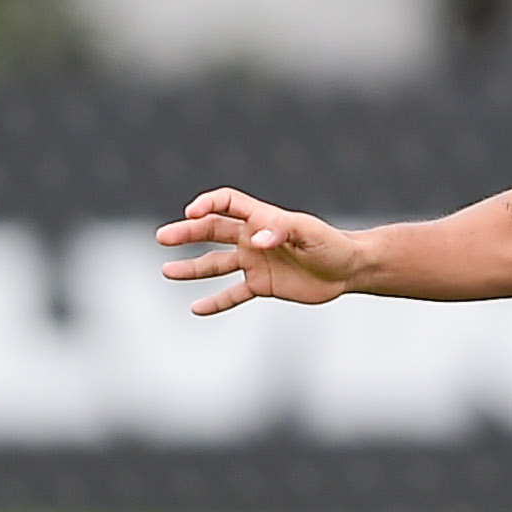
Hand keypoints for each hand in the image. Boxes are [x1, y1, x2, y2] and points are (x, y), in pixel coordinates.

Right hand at [154, 188, 361, 313]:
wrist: (348, 269)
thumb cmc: (331, 244)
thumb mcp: (309, 233)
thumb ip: (282, 231)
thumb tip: (257, 239)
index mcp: (262, 218)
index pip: (227, 203)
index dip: (208, 204)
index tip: (192, 212)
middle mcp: (253, 238)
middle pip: (212, 231)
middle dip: (187, 233)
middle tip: (163, 237)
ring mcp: (255, 262)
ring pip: (216, 263)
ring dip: (191, 267)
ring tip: (167, 271)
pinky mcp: (262, 285)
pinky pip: (233, 294)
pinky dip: (216, 302)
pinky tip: (197, 309)